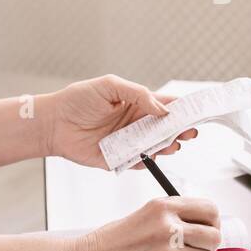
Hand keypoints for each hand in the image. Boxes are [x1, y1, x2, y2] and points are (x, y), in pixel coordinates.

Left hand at [47, 74, 197, 169]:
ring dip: (167, 147)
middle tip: (190, 132)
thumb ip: (138, 94)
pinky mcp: (118, 159)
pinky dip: (147, 163)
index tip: (198, 112)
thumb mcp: (110, 86)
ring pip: (156, 147)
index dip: (182, 109)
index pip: (165, 106)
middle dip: (180, 130)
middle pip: (166, 129)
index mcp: (136, 103)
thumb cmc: (77, 100)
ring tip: (172, 145)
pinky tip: (151, 158)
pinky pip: (138, 164)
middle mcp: (135, 123)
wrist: (53, 123)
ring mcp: (128, 142)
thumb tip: (162, 109)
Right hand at [73, 197, 221, 250]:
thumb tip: (201, 224)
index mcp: (163, 207)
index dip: (213, 221)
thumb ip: (172, 216)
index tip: (209, 227)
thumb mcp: (144, 215)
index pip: (209, 209)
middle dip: (210, 245)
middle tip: (199, 247)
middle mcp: (168, 228)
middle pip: (214, 236)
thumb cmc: (109, 241)